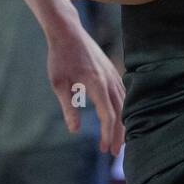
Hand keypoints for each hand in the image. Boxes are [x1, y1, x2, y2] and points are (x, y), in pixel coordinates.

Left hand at [45, 19, 125, 156]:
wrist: (67, 31)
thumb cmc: (60, 57)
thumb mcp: (59, 84)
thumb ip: (68, 107)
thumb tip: (74, 130)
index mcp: (97, 85)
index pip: (108, 116)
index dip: (108, 135)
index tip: (103, 149)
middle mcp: (109, 80)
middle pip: (120, 112)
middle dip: (119, 134)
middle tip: (114, 152)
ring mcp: (112, 73)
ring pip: (124, 103)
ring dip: (123, 122)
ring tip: (120, 138)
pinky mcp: (111, 70)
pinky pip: (123, 92)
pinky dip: (123, 107)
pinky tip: (120, 115)